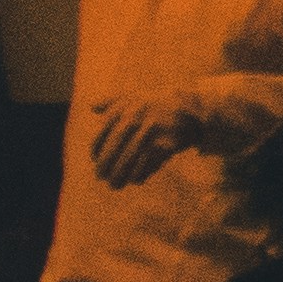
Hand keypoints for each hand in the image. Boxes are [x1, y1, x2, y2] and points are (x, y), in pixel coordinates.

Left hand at [85, 98, 203, 188]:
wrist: (190, 108)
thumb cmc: (156, 104)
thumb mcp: (134, 96)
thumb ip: (111, 102)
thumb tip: (92, 106)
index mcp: (124, 110)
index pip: (102, 135)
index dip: (96, 151)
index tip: (95, 160)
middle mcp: (136, 120)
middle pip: (114, 150)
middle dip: (105, 166)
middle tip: (100, 177)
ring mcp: (152, 133)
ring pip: (130, 161)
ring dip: (120, 176)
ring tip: (115, 185)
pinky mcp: (167, 145)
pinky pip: (148, 164)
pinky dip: (140, 175)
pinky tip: (135, 180)